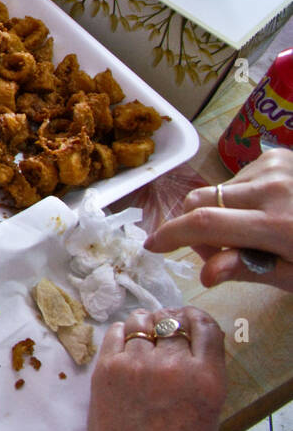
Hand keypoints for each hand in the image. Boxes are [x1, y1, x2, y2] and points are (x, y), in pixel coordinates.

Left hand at [79, 307, 225, 430]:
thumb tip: (192, 338)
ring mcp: (136, 365)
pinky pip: (115, 332)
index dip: (195, 319)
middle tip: (163, 329)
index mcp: (206, 379)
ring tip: (143, 337)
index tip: (188, 319)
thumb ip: (205, 372)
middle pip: (171, 322)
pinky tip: (125, 347)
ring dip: (143, 325)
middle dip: (168, 322)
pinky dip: (121, 334)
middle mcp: (173, 366)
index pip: (205, 327)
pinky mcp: (106, 368)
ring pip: (140, 321)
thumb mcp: (209, 411)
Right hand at [144, 149, 292, 291]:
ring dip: (222, 212)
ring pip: (218, 190)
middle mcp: (271, 188)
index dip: (172, 234)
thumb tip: (204, 275)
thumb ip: (248, 270)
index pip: (205, 224)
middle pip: (200, 201)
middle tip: (219, 251)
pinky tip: (268, 210)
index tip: (153, 246)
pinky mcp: (277, 155)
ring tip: (253, 230)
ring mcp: (273, 166)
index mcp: (277, 224)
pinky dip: (241, 198)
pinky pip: (238, 178)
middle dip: (195, 226)